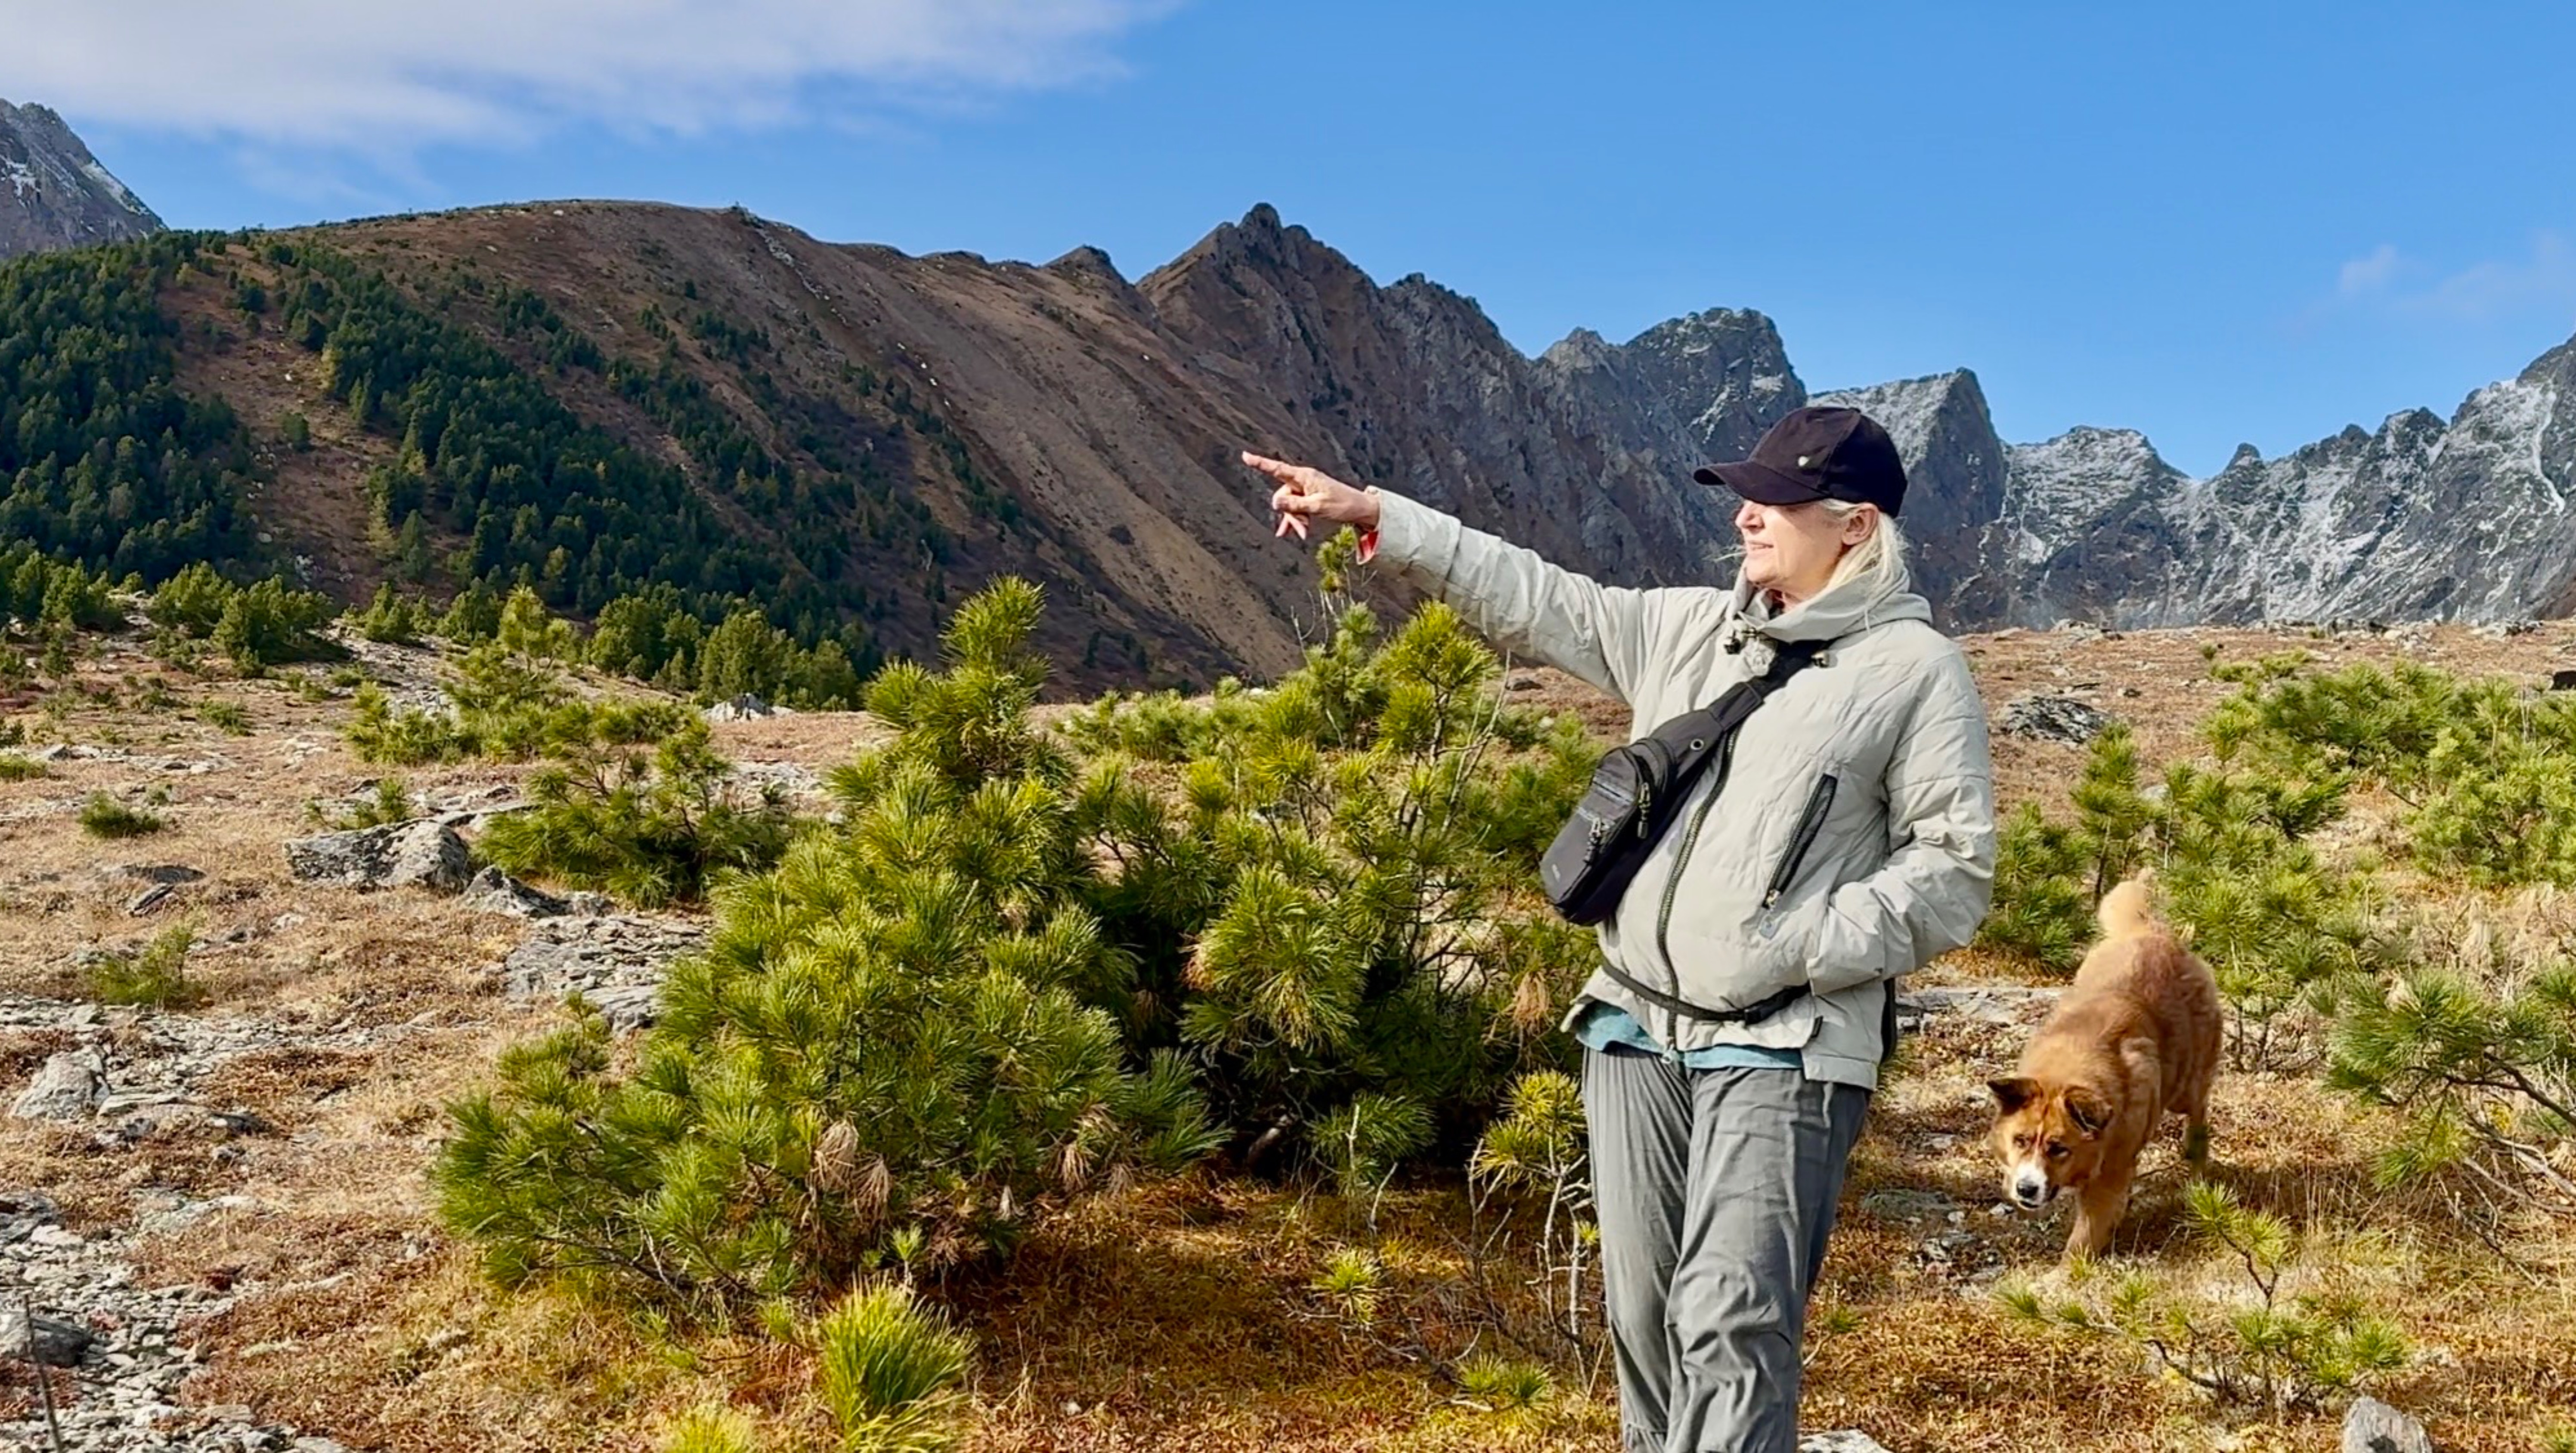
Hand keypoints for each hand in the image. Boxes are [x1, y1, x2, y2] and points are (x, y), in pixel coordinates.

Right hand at [1242, 451, 1379, 540]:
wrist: (1360, 508)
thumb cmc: (1342, 505)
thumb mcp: (1316, 507)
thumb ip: (1294, 505)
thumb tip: (1274, 502)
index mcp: (1304, 476)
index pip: (1277, 469)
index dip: (1260, 463)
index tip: (1245, 456)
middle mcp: (1303, 480)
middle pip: (1283, 495)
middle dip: (1288, 513)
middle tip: (1302, 530)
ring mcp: (1306, 488)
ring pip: (1289, 504)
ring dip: (1294, 519)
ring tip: (1304, 533)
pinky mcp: (1310, 497)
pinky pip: (1296, 507)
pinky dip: (1296, 519)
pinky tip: (1295, 533)